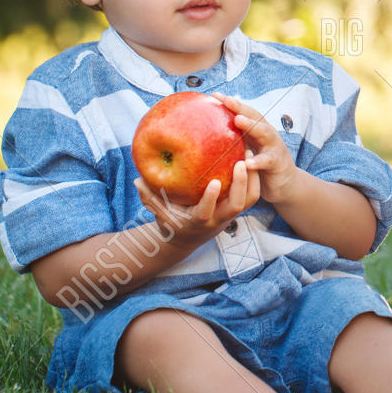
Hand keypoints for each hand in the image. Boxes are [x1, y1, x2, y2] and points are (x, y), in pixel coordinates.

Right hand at [135, 159, 258, 244]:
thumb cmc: (171, 223)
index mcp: (198, 222)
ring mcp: (230, 214)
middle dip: (241, 184)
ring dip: (251, 178)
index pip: (206, 213)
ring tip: (248, 154)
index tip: (213, 182)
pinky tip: (248, 156)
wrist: (187, 238)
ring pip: (248, 199)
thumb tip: (137, 180)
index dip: (211, 199)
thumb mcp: (159, 213)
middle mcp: (218, 219)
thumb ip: (149, 198)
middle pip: (236, 205)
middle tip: (240, 161)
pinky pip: (250, 193)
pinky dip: (253, 177)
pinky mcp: (237, 207)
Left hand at [214, 93, 299, 203]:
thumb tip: (206, 135)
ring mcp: (274, 147)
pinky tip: (247, 163)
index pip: (244, 112)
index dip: (230, 103)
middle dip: (240, 107)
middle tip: (227, 99)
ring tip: (238, 120)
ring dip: (251, 125)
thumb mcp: (247, 150)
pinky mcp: (278, 163)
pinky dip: (258, 161)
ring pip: (264, 133)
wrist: (285, 183)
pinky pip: (267, 161)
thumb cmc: (261, 166)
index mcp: (257, 130)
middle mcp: (267, 134)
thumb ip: (234, 141)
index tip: (214, 95)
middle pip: (255, 116)